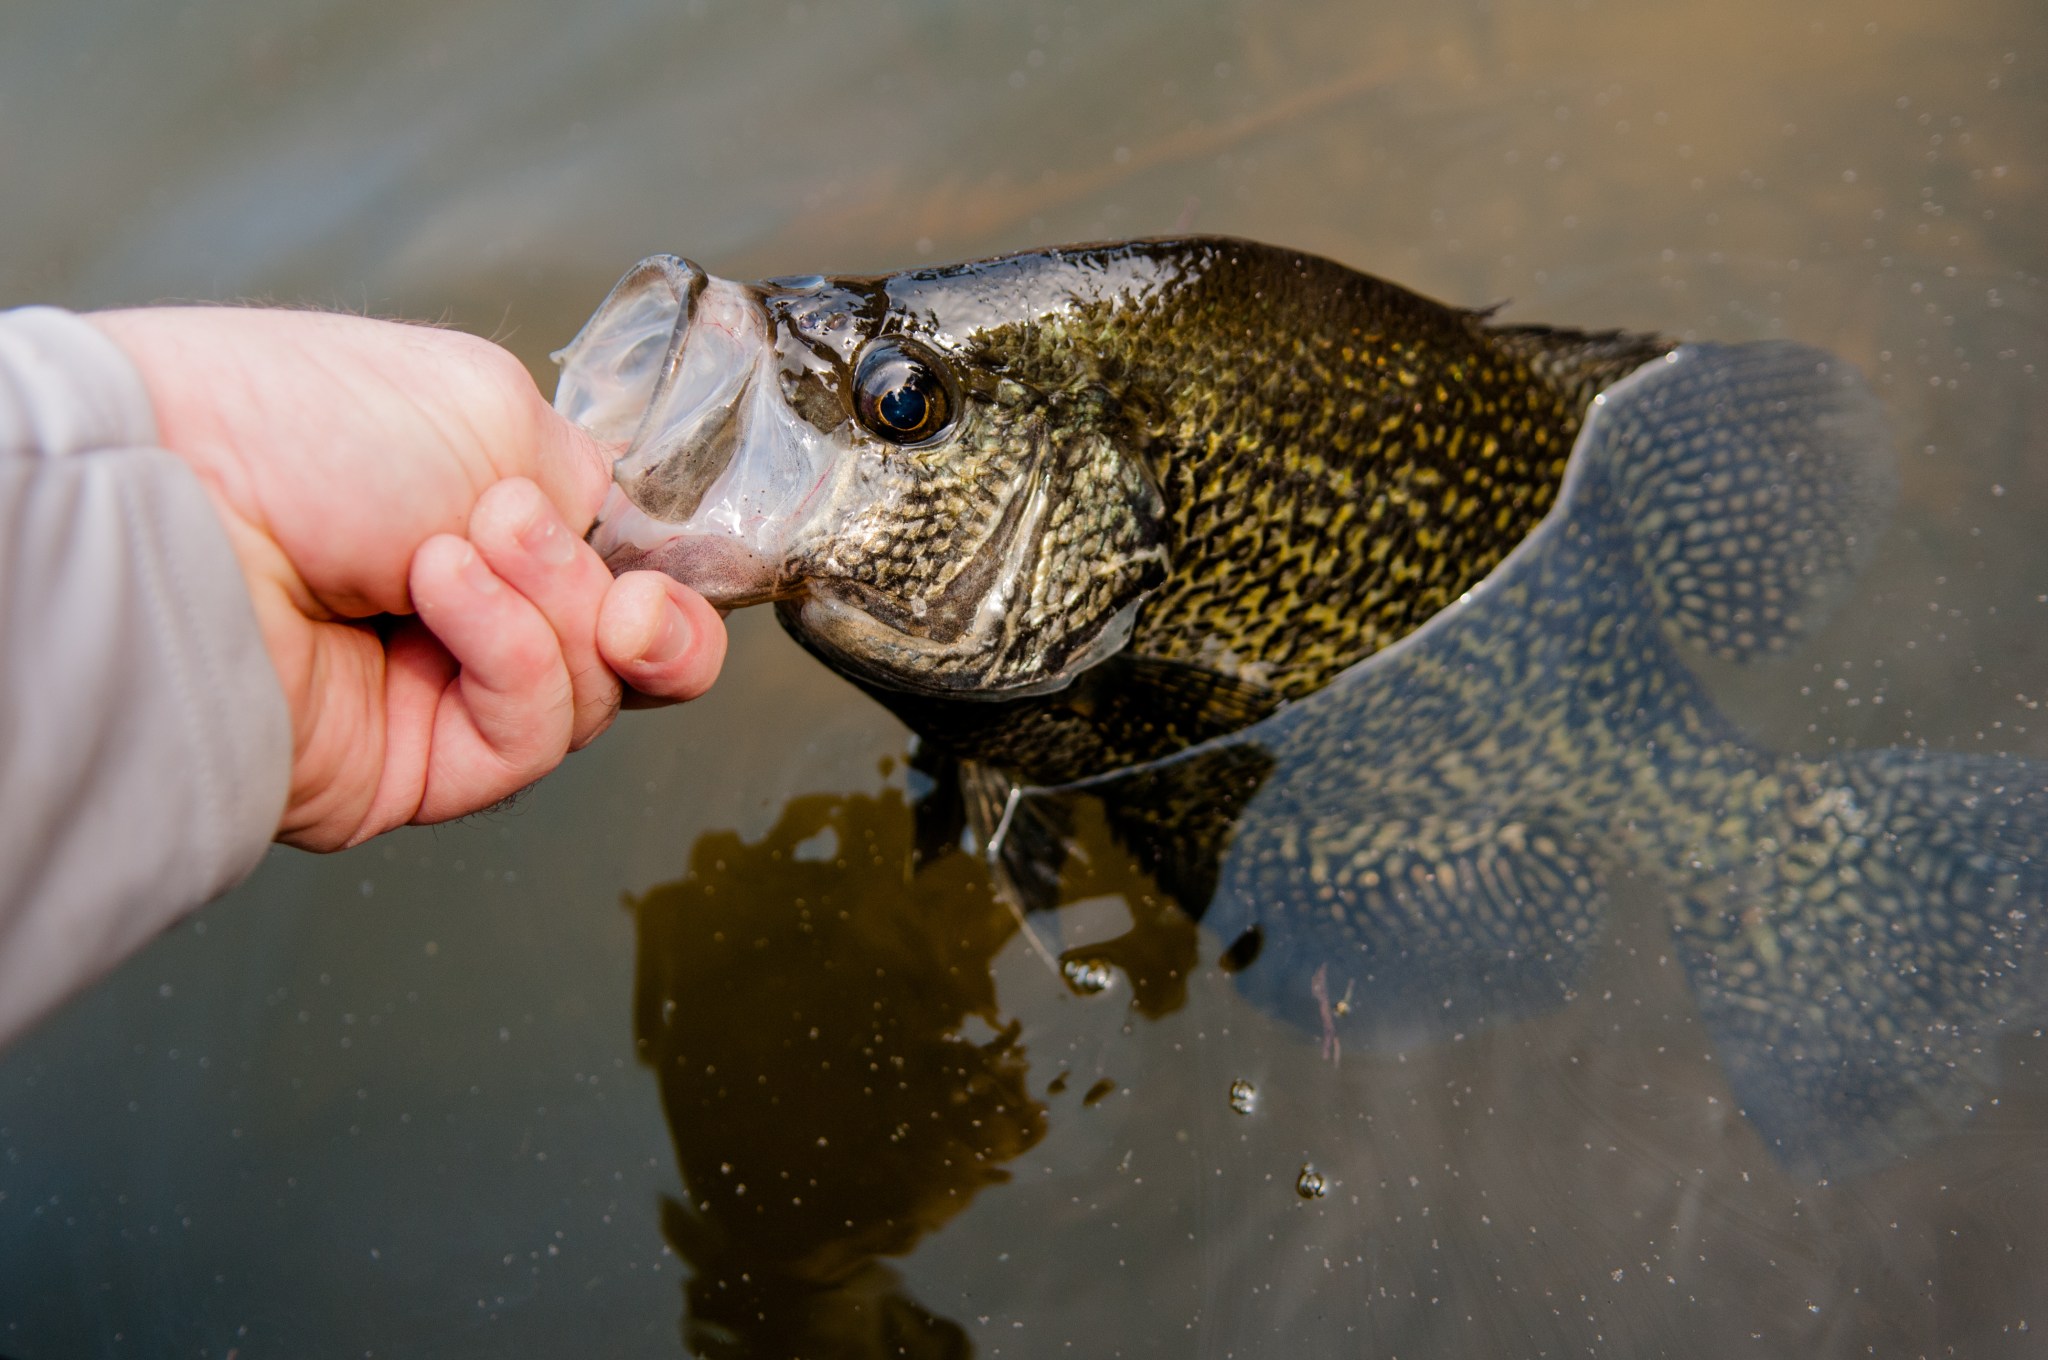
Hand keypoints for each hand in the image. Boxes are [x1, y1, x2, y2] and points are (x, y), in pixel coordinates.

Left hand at [89, 307, 725, 850]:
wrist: (175, 501)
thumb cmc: (294, 426)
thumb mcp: (490, 406)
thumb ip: (583, 484)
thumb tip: (617, 559)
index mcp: (476, 517)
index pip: (615, 575)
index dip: (663, 580)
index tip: (658, 563)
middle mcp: (461, 614)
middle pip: (623, 661)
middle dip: (651, 626)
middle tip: (622, 598)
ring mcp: (435, 697)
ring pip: (586, 703)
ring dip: (552, 615)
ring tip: (466, 549)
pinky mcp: (408, 774)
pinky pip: (520, 744)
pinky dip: (509, 658)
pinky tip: (444, 592)